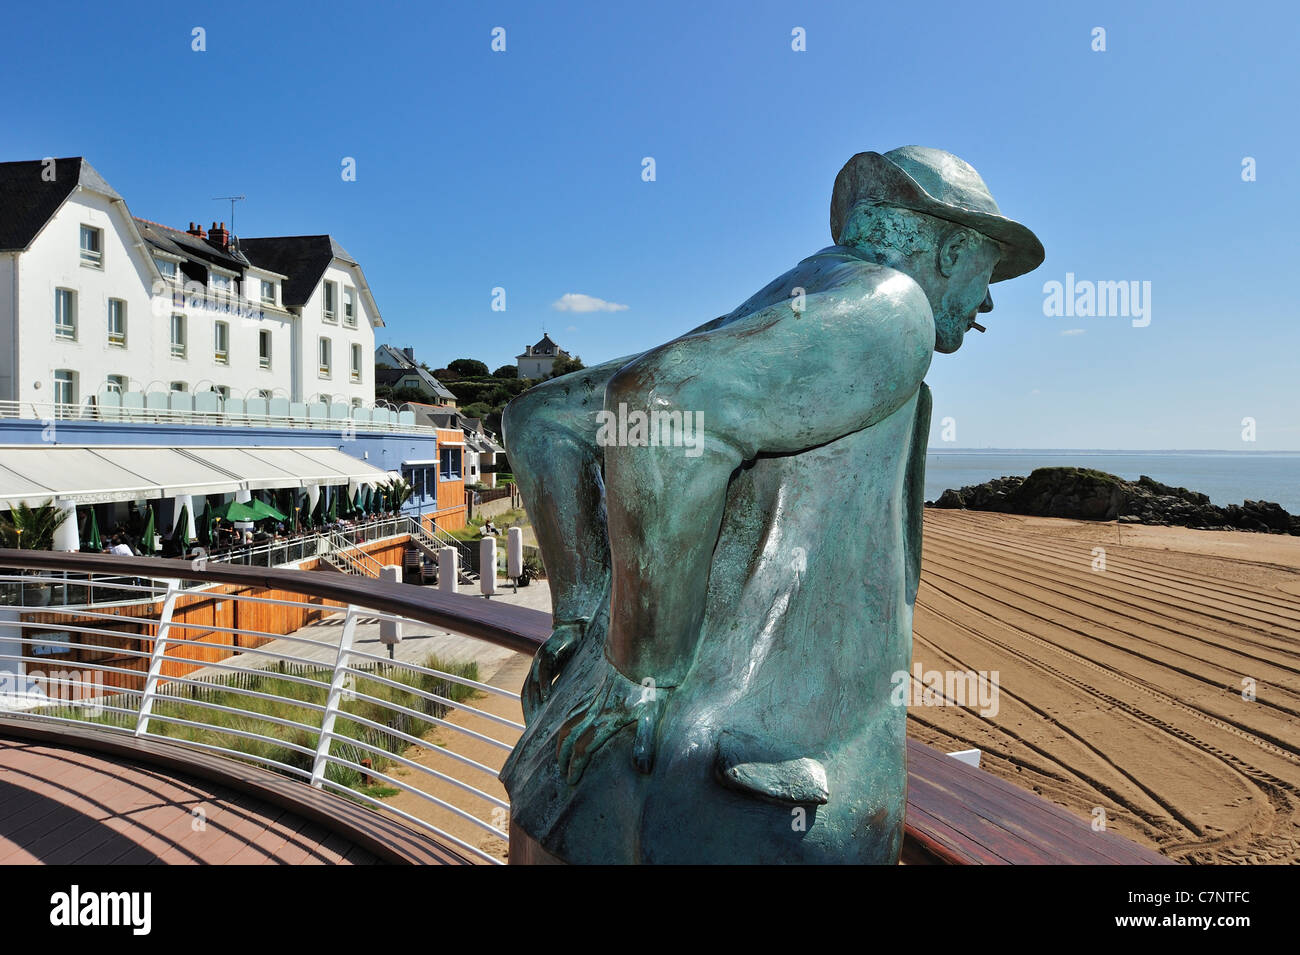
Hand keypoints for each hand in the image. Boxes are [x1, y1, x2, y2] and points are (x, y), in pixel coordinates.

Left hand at [522, 619, 585, 723]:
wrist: (576, 627)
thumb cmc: (576, 649)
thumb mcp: (570, 671)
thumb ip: (565, 685)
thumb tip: (567, 704)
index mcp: (540, 672)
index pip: (529, 694)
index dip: (529, 709)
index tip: (531, 726)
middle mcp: (536, 666)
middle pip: (527, 692)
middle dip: (528, 710)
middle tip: (532, 728)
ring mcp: (539, 659)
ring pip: (532, 683)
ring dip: (535, 701)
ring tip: (537, 719)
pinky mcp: (547, 651)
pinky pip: (544, 671)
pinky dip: (545, 685)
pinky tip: (547, 698)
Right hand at [556, 667, 662, 783]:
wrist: (642, 651)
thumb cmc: (651, 684)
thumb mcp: (653, 714)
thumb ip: (645, 741)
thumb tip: (644, 769)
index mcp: (606, 719)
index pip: (583, 749)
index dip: (575, 766)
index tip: (571, 780)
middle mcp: (595, 710)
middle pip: (569, 737)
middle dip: (562, 757)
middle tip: (562, 772)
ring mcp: (592, 698)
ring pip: (568, 723)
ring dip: (560, 741)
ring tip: (560, 755)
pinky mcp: (594, 689)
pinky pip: (573, 709)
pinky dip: (565, 723)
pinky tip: (568, 726)